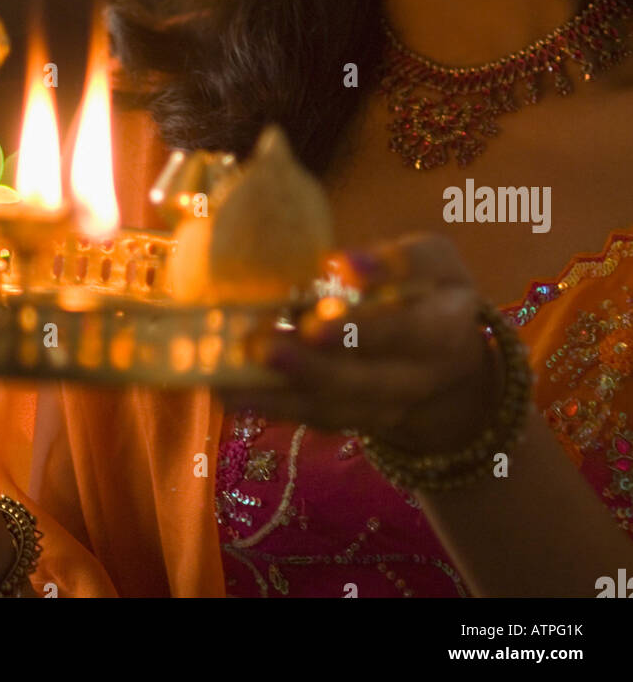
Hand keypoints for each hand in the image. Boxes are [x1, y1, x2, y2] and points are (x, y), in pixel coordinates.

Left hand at [215, 234, 504, 444]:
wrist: (452, 364)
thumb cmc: (433, 293)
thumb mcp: (436, 263)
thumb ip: (399, 261)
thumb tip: (341, 264)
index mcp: (441, 334)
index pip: (405, 334)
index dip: (363, 329)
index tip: (318, 320)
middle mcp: (413, 383)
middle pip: (362, 383)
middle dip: (310, 369)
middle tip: (262, 348)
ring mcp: (381, 410)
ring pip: (332, 408)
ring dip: (279, 395)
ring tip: (231, 378)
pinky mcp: (352, 421)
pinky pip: (313, 419)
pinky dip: (272, 407)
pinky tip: (230, 391)